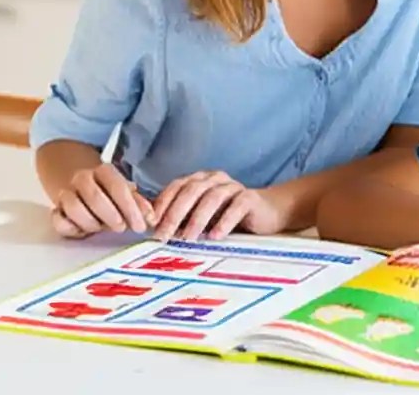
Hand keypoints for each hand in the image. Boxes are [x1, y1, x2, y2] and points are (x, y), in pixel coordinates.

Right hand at [51, 163, 155, 238]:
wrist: (78, 181)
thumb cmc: (109, 193)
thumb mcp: (126, 193)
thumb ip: (139, 204)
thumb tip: (151, 218)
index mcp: (103, 171)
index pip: (117, 187)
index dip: (130, 208)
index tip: (140, 226)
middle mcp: (82, 179)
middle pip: (95, 197)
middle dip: (111, 216)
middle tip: (121, 228)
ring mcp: (67, 193)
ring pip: (74, 208)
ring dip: (91, 223)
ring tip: (101, 228)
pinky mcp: (56, 209)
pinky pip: (58, 220)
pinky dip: (69, 227)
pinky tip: (81, 232)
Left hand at [153, 171, 289, 240]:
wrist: (267, 212)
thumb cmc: (229, 215)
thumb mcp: (202, 216)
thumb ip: (182, 217)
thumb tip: (154, 228)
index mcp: (200, 180)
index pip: (176, 186)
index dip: (162, 203)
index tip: (151, 224)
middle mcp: (214, 179)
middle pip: (191, 191)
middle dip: (175, 213)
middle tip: (164, 235)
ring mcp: (233, 187)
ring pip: (212, 197)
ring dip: (197, 219)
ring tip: (188, 238)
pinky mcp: (250, 198)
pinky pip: (236, 207)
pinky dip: (224, 221)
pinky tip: (215, 236)